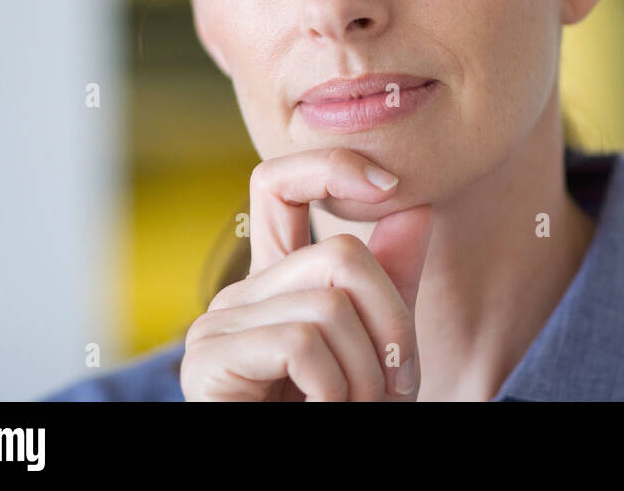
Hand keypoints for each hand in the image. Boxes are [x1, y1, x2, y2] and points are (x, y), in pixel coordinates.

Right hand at [180, 147, 431, 400]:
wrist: (301, 478)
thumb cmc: (337, 416)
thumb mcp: (378, 344)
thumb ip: (392, 280)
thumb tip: (416, 205)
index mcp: (280, 279)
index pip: (279, 182)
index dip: (329, 164)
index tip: (390, 184)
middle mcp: (243, 292)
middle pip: (341, 254)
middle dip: (393, 323)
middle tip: (394, 383)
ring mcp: (218, 324)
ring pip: (330, 304)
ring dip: (366, 371)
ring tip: (355, 408)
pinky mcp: (207, 362)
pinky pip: (302, 344)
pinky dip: (334, 389)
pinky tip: (321, 415)